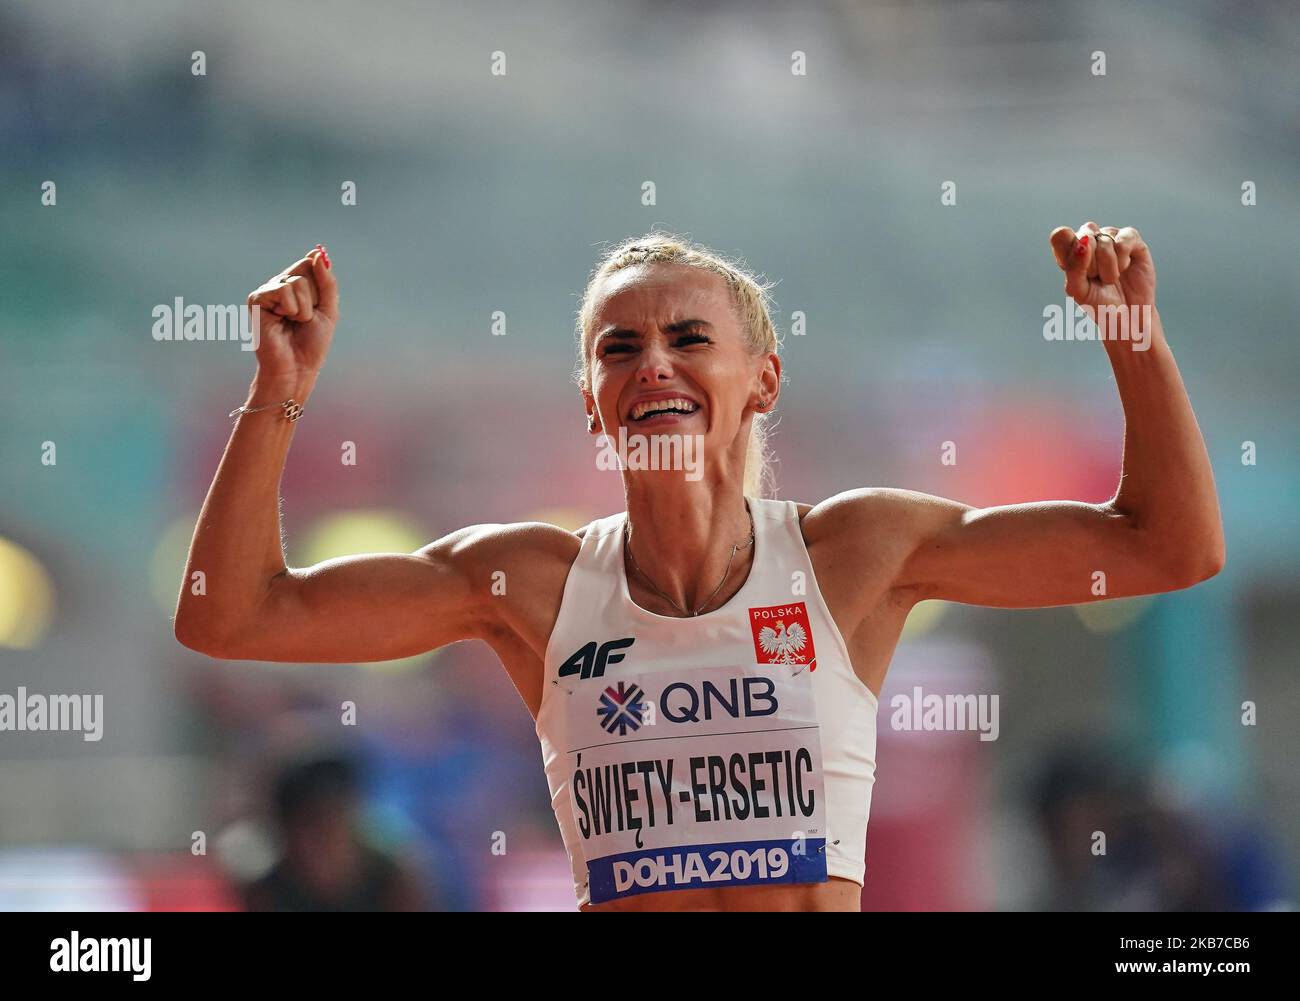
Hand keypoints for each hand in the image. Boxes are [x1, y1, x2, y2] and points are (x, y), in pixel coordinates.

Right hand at [246, 245, 337, 383]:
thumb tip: (318, 254)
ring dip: (304, 308)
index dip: (319, 280)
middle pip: (306, 270)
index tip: (318, 299)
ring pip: (296, 281)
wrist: (296, 367)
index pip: (311, 263)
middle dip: (314, 299)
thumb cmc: (311, 343)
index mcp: (296, 287)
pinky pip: (283, 290)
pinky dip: (291, 309)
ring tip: (294, 322)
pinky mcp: (257, 299)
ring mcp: (267, 291)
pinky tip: (282, 320)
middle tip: (304, 319)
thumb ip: (326, 282)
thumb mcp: (328, 310)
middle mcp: (280, 285)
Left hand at [1049, 222, 1154, 311]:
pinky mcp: (1131, 238)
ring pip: (1104, 239)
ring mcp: (1110, 237)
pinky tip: (1125, 267)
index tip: (1079, 269)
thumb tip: (1083, 242)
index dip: (1070, 249)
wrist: (1128, 314)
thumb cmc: (1099, 303)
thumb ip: (1073, 267)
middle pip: (1084, 234)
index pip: (1060, 235)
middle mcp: (1089, 240)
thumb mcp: (1079, 291)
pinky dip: (1123, 259)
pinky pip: (1124, 238)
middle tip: (1096, 277)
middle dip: (1091, 263)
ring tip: (1111, 278)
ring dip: (1108, 266)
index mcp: (1069, 252)